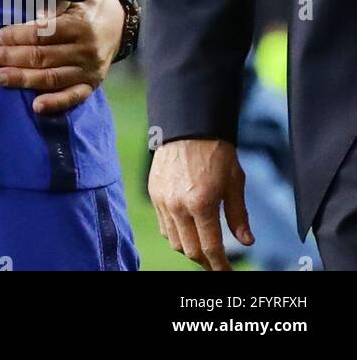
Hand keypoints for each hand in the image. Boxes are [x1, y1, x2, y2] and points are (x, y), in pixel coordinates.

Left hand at [0, 0, 124, 113]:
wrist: (118, 22)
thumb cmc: (86, 6)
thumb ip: (53, 1)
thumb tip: (32, 9)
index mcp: (79, 25)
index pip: (42, 33)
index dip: (16, 36)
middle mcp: (86, 50)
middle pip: (43, 57)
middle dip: (11, 58)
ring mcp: (89, 70)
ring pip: (52, 78)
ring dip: (23, 79)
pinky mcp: (92, 85)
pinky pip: (73, 97)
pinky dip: (55, 103)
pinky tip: (36, 107)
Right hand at [149, 139, 252, 270]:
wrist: (187, 128)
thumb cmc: (215, 153)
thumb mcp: (234, 183)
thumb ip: (238, 215)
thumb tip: (247, 241)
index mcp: (201, 204)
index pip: (210, 248)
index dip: (220, 266)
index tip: (227, 273)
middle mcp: (178, 206)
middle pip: (190, 250)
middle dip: (205, 261)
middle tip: (217, 264)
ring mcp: (162, 200)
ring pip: (174, 241)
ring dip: (190, 249)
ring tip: (203, 247)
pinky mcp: (154, 193)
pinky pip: (164, 225)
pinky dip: (176, 234)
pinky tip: (188, 230)